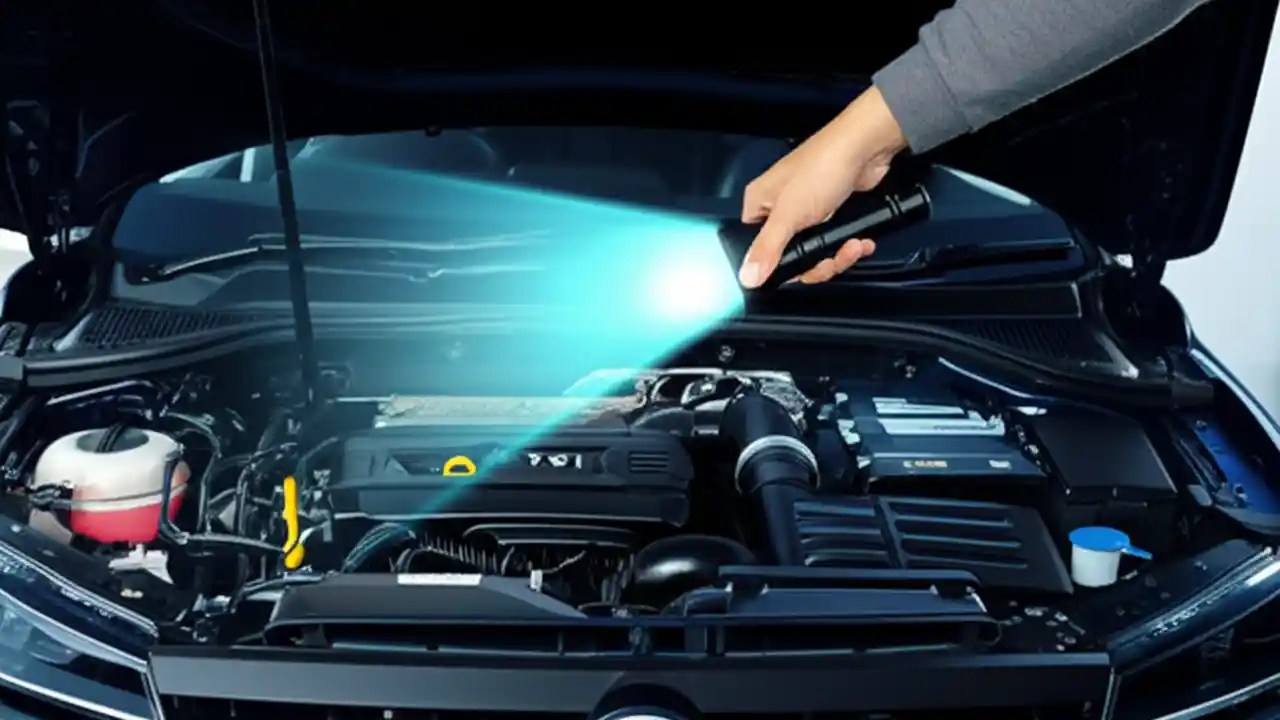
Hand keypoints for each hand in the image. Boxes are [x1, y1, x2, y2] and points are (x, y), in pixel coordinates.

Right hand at [738, 86, 908, 287]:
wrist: (865, 148)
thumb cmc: (821, 168)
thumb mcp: (789, 214)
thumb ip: (767, 248)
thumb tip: (747, 277)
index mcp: (760, 204)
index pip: (756, 247)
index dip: (777, 265)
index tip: (797, 270)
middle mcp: (780, 209)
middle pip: (790, 256)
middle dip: (816, 264)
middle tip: (830, 261)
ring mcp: (807, 211)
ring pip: (816, 252)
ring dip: (837, 256)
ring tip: (853, 247)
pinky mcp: (832, 213)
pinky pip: (835, 241)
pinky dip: (850, 247)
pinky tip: (861, 242)